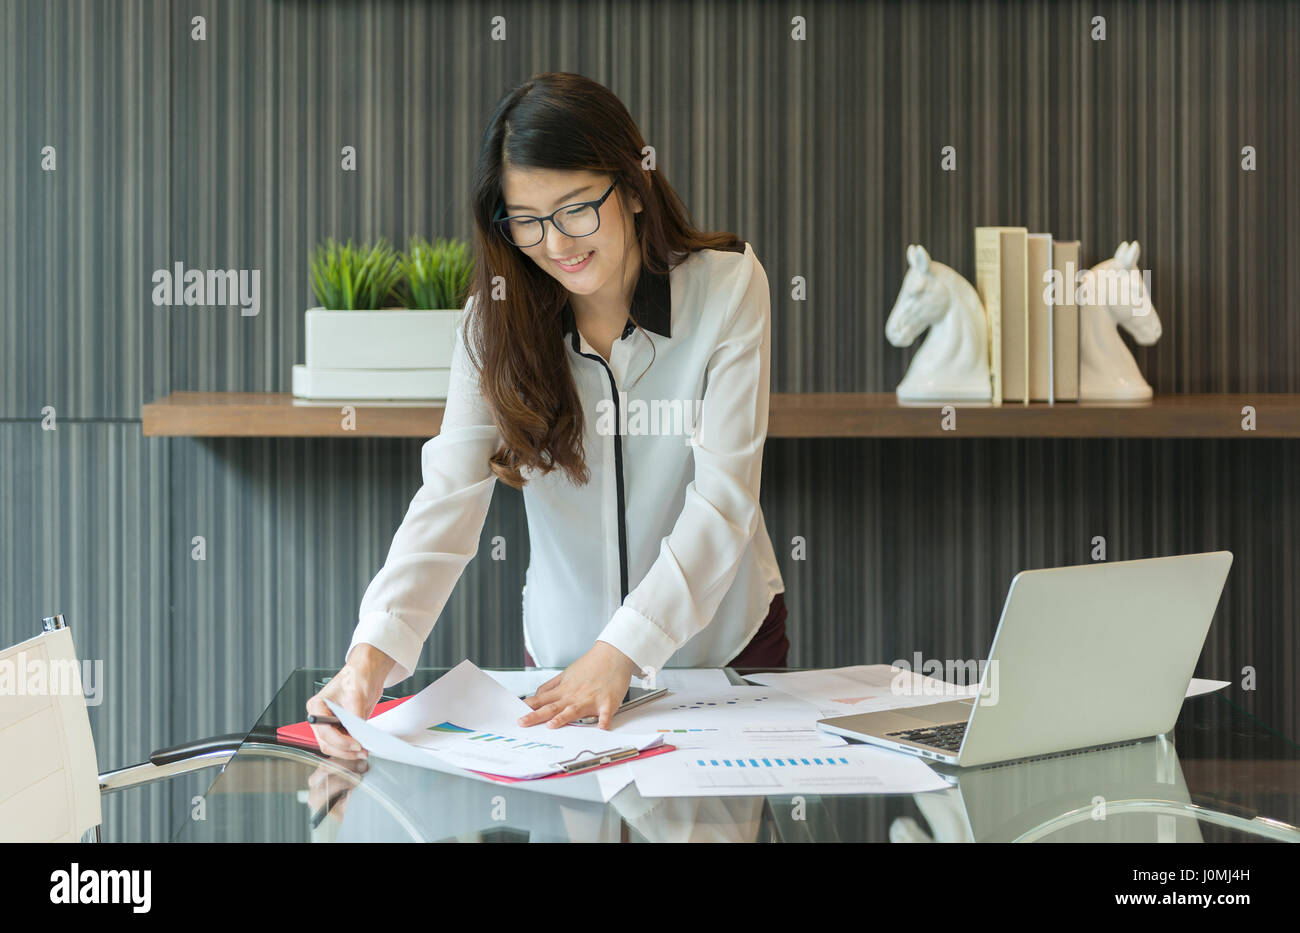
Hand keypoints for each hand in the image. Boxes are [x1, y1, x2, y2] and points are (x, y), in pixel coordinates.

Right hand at [306, 644, 394, 759]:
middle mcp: (320, 717)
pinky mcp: (341, 728)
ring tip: (364, 751)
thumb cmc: (356, 676)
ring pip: (334, 747)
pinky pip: (343, 744)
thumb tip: (358, 735)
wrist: (367, 673)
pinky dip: (352, 748)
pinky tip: (363, 746)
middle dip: (344, 750)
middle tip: (362, 751)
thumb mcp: (356, 695)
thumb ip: (355, 716)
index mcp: (317, 707)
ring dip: (348, 752)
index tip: (356, 744)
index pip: (324, 731)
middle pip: (327, 743)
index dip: (340, 741)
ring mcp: (330, 724)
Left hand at [518, 641, 640, 729]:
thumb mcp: (567, 673)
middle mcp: (574, 695)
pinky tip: (601, 728)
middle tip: (523, 722)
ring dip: (562, 718)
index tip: (517, 714)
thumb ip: (552, 686)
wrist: (612, 654)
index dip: (529, 707)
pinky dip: (603, 721)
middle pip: (552, 707)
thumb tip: (537, 695)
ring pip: (573, 710)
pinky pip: (605, 714)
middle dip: (536, 715)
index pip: (542, 700)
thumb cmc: (591, 664)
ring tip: (552, 725)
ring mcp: (590, 699)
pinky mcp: (607, 702)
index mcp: (564, 689)